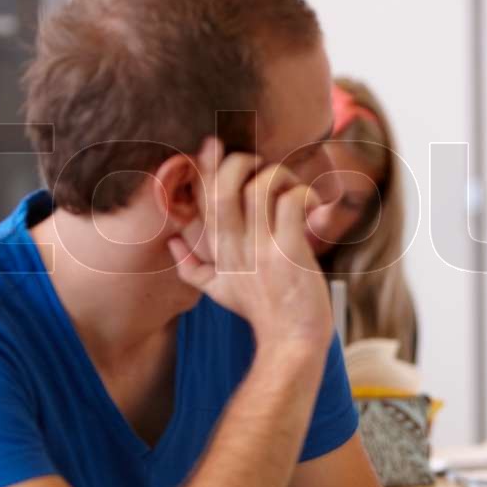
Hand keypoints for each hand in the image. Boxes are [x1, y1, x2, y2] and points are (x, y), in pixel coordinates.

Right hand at [167, 138, 333, 362]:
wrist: (292, 341)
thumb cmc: (261, 312)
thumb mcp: (220, 291)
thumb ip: (192, 268)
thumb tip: (173, 244)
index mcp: (218, 251)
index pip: (202, 200)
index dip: (205, 167)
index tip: (212, 144)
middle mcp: (234, 248)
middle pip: (222, 188)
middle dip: (241, 163)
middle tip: (262, 167)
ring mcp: (261, 250)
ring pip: (260, 188)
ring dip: (279, 176)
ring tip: (291, 187)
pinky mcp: (289, 254)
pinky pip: (291, 204)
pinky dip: (303, 194)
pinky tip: (313, 204)